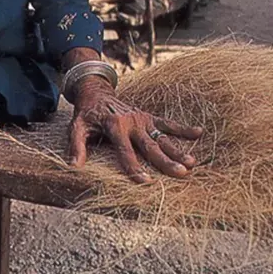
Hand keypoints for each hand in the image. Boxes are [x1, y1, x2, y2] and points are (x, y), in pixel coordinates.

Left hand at [67, 76, 202, 182]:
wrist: (96, 91)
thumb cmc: (86, 113)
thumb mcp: (76, 127)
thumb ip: (76, 146)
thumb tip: (74, 167)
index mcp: (114, 127)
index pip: (125, 151)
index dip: (134, 167)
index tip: (146, 182)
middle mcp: (131, 123)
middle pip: (150, 146)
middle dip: (165, 161)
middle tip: (181, 173)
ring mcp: (142, 119)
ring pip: (162, 137)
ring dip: (177, 149)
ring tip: (192, 162)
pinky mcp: (148, 116)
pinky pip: (167, 123)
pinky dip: (182, 127)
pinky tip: (199, 132)